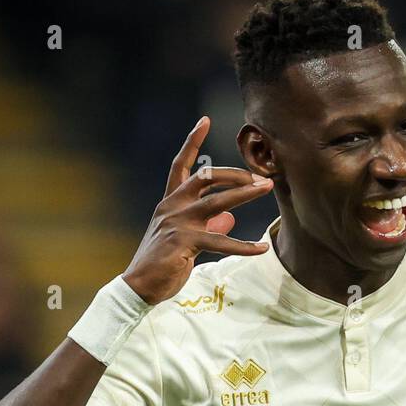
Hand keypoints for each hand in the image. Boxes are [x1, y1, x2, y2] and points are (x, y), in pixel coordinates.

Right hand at [123, 117, 273, 303]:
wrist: (139, 285)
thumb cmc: (162, 264)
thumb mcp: (186, 241)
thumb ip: (207, 226)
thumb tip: (229, 218)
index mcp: (170, 203)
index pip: (181, 165)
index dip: (192, 142)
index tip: (203, 121)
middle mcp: (173, 207)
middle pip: (206, 177)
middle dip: (234, 173)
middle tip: (259, 176)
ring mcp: (178, 223)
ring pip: (217, 201)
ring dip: (245, 193)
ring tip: (267, 188)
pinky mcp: (184, 242)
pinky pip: (220, 242)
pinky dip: (244, 246)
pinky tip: (261, 248)